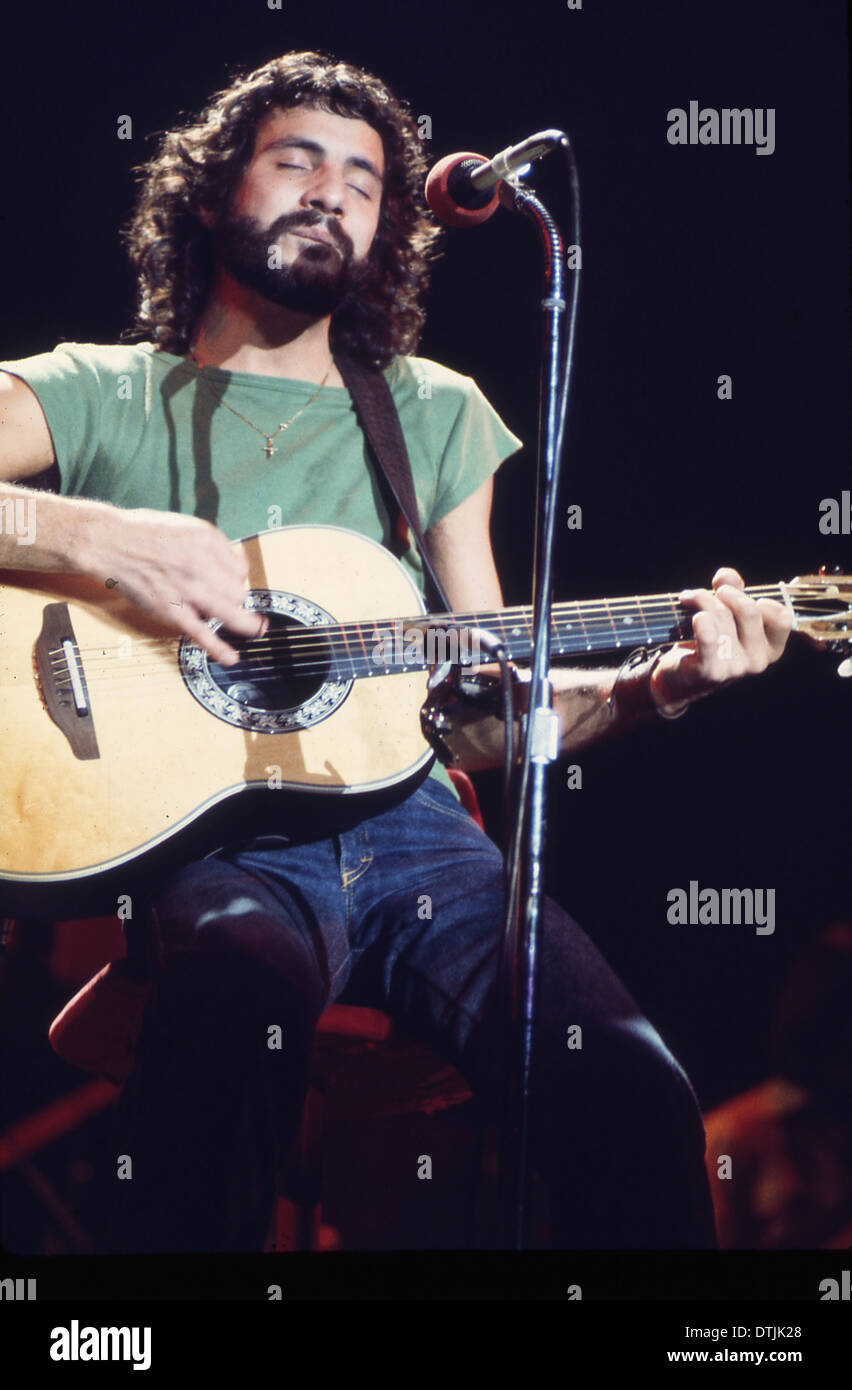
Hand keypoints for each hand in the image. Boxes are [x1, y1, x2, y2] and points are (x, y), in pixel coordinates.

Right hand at [80, 508, 264, 664]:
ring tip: (257, 630)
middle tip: (230, 600)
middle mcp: (200, 564)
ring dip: (247, 624)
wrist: (108, 543)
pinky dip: (218, 648)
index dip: (237, 577)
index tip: (229, 582)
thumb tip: (239, 566)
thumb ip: (216, 545)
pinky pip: (200, 634)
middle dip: (237, 597)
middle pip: (238, 591)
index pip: (240, 569)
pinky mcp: (171, 610)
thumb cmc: (145, 533)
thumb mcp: (188, 526)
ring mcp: (187, 589)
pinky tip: (231, 657)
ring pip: (230, 611)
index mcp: (206, 541)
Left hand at [649, 566, 793, 714]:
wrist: (679, 678)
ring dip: (701, 599)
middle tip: (704, 593)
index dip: (759, 600)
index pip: (781, 617)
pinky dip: (700, 620)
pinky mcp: (711, 672)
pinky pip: (708, 636)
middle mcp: (758, 661)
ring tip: (688, 599)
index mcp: (770, 648)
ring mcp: (736, 669)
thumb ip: (732, 590)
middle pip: (749, 610)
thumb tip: (726, 576)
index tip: (736, 597)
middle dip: (725, 593)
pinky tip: (693, 616)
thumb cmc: (708, 642)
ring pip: (722, 617)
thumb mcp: (727, 614)